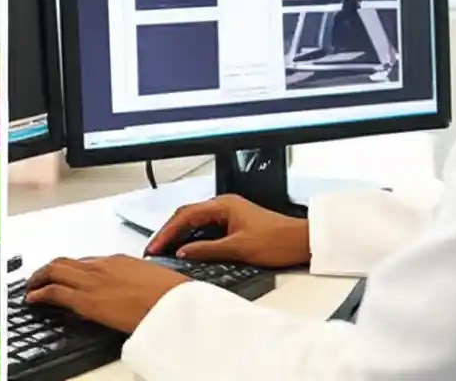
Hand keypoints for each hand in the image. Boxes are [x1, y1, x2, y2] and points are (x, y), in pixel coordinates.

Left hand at [24, 255, 190, 333]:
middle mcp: (102, 266)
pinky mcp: (87, 300)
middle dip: (48, 268)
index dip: (72, 269)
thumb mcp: (154, 280)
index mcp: (119, 260)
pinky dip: (40, 293)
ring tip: (32, 286)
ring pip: (55, 271)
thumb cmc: (171, 295)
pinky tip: (34, 299)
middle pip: (65, 262)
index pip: (86, 262)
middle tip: (40, 276)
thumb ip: (138, 280)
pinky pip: (55, 292)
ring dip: (40, 278)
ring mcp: (93, 281)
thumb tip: (138, 288)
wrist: (175, 305)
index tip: (66, 275)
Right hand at [145, 194, 310, 267]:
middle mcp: (224, 206)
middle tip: (154, 248)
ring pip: (194, 222)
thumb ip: (208, 250)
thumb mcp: (239, 248)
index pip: (185, 216)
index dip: (167, 232)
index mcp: (223, 205)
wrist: (301, 242)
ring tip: (164, 250)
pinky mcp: (232, 224)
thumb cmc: (278, 240)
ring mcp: (228, 214)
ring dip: (178, 235)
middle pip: (186, 216)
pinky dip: (191, 239)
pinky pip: (204, 228)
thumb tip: (183, 252)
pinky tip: (186, 250)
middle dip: (168, 232)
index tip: (155, 246)